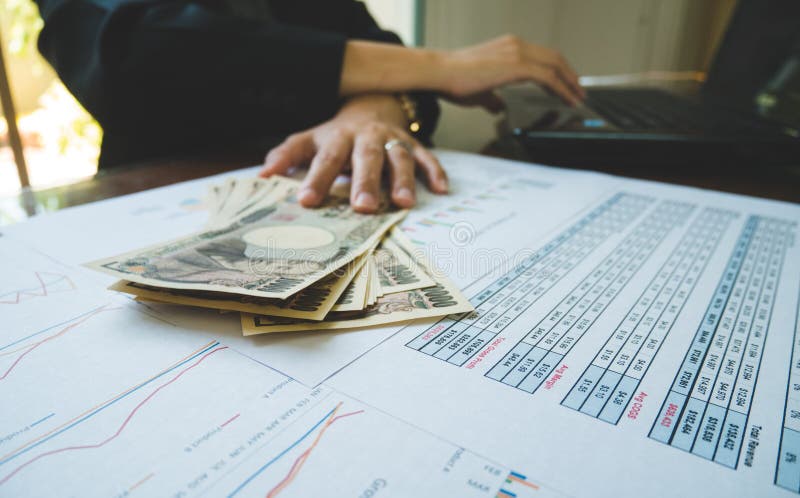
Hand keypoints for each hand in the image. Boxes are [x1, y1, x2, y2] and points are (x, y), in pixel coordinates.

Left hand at [258, 95, 447, 213]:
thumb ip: (288, 155)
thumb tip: (262, 174)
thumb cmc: (336, 136)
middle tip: (362, 207)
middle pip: (367, 159)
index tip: (307, 202)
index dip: (317, 179)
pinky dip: (435, 172)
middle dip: (366, 182)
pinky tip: (441, 190)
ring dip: (403, 179)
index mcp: (338, 138)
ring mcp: (394, 140)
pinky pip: (428, 158)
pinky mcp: (414, 145)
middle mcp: (367, 137)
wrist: (372, 106)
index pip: (326, 159)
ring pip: (399, 158)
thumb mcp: (310, 140)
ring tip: (403, 204)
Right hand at [440, 35, 584, 105]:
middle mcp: (515, 45)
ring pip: (555, 64)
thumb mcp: (478, 90)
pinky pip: (548, 77)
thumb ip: (492, 98)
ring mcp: (517, 52)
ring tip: (577, 97)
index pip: (541, 56)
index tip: (565, 84)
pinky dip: (561, 88)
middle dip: (570, 75)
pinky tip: (566, 99)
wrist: (440, 71)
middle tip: (578, 91)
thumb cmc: (452, 79)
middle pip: (554, 57)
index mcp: (507, 47)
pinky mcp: (517, 65)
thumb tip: (498, 107)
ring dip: (570, 82)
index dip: (557, 70)